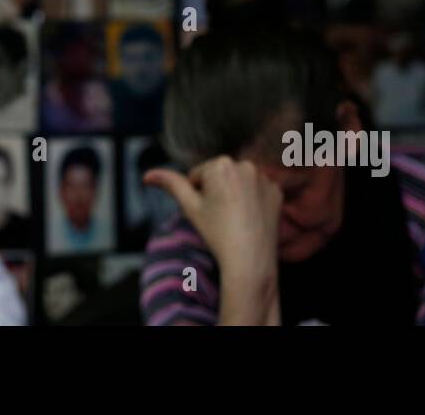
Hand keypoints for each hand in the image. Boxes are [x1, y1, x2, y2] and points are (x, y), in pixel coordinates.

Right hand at [145, 156, 282, 323]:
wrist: (250, 260)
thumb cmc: (216, 232)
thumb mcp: (189, 207)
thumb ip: (170, 184)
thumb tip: (147, 174)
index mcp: (220, 164)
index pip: (199, 175)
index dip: (197, 194)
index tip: (207, 213)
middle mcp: (245, 164)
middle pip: (221, 175)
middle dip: (217, 191)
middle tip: (220, 217)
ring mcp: (264, 177)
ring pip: (240, 181)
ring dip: (235, 193)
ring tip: (235, 218)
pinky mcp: (277, 191)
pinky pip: (258, 190)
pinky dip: (253, 200)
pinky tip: (250, 217)